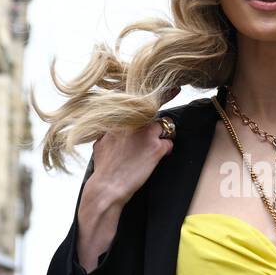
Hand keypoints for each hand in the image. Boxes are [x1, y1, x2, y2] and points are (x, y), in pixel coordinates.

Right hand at [87, 85, 181, 207]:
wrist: (107, 187)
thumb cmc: (104, 168)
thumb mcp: (101, 143)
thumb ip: (111, 131)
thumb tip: (115, 129)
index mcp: (119, 117)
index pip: (140, 100)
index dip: (160, 93)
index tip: (174, 87)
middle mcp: (133, 121)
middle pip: (155, 112)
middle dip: (156, 125)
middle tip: (152, 136)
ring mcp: (145, 133)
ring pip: (165, 126)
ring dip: (161, 138)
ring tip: (150, 152)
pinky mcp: (156, 148)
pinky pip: (169, 143)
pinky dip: (165, 151)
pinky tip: (155, 160)